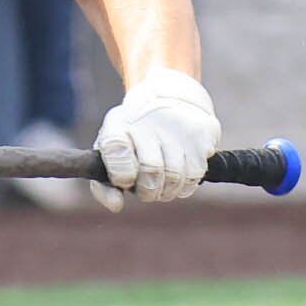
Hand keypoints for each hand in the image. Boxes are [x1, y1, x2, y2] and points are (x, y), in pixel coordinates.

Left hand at [90, 68, 220, 211]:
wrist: (169, 100)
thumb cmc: (133, 138)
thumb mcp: (111, 154)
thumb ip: (104, 185)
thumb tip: (116, 205)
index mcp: (118, 125)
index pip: (116, 151)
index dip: (121, 175)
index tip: (125, 180)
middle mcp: (147, 122)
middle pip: (151, 171)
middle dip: (147, 191)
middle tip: (146, 188)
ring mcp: (177, 127)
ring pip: (175, 178)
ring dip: (167, 190)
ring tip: (162, 181)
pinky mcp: (201, 135)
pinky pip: (195, 176)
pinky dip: (185, 184)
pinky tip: (179, 173)